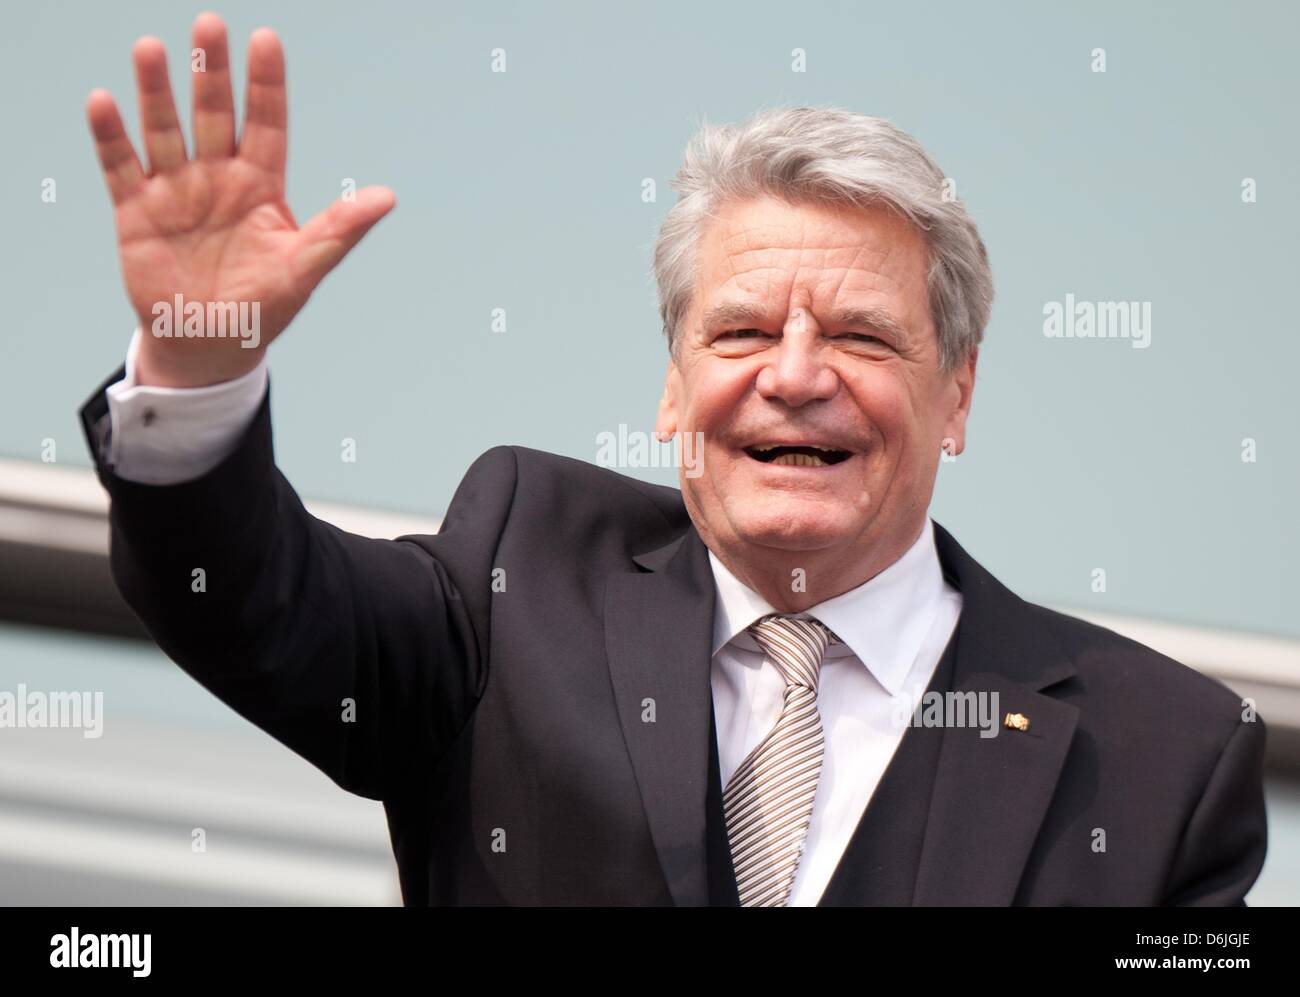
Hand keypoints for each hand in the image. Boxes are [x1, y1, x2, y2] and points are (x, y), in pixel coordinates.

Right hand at [86, 12, 394, 386]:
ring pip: (164, 130)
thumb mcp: (304, 269)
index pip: (266, 123)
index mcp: (260, 185)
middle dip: (211, 72)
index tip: (266, 39)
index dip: (266, 84)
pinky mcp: (136, 213)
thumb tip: (388, 197)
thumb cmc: (263, 307)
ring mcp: (175, 191)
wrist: (210, 345)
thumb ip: (340, 230)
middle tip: (209, 25)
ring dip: (157, 93)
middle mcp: (216, 177)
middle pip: (213, 115)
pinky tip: (104, 102)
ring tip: (151, 49)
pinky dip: (111, 137)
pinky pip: (121, 167)